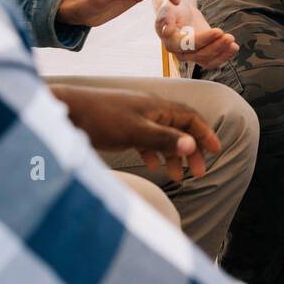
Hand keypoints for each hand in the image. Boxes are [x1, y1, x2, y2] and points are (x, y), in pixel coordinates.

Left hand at [52, 84, 221, 181]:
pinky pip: (145, 140)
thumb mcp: (135, 131)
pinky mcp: (122, 128)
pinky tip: (152, 166)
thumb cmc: (101, 119)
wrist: (67, 111)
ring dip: (172, 155)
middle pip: (179, 128)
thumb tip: (193, 146)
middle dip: (191, 150)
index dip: (205, 134)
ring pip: (162, 137)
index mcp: (157, 106)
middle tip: (199, 172)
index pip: (190, 118)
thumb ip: (164, 140)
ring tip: (177, 176)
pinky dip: (152, 153)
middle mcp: (150, 110)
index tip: (216, 151)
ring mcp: (135, 118)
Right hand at [155, 0, 238, 69]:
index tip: (218, 31)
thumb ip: (167, 19)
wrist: (181, 13)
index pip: (189, 45)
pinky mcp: (203, 55)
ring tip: (233, 43)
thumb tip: (168, 31)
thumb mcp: (168, 10)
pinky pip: (214, 61)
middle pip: (200, 55)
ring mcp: (192, 56)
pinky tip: (234, 48)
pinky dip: (225, 56)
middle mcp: (181, 53)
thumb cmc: (173, 11)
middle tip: (229, 36)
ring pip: (208, 61)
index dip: (205, 39)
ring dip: (222, 54)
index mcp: (172, 43)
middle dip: (217, 46)